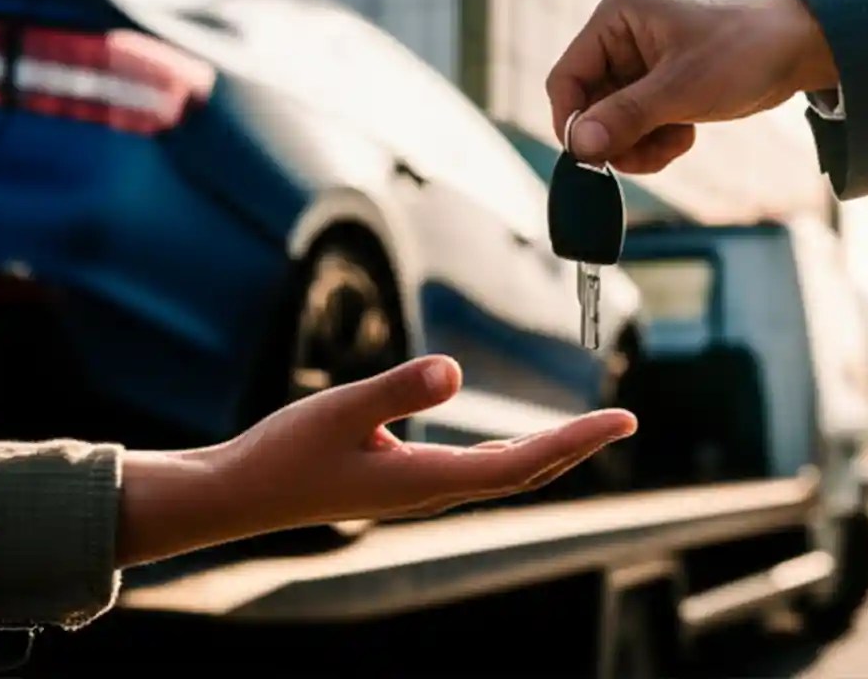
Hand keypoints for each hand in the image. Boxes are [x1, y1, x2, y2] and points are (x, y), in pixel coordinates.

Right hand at [117, 355, 636, 566]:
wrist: (243, 496)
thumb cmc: (285, 453)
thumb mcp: (340, 411)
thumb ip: (395, 389)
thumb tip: (454, 372)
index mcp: (428, 480)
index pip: (522, 465)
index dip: (576, 442)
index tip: (622, 421)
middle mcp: (434, 493)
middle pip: (526, 475)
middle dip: (578, 448)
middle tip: (625, 422)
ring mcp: (421, 492)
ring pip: (505, 478)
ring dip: (551, 455)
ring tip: (589, 432)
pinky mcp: (405, 484)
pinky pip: (477, 474)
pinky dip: (513, 460)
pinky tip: (517, 452)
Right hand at [547, 0, 837, 172]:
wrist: (795, 52)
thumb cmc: (741, 51)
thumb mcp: (680, 88)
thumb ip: (625, 117)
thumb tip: (580, 146)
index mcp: (614, 24)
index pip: (566, 80)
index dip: (573, 122)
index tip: (591, 157)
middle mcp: (619, 45)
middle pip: (588, 110)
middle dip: (618, 140)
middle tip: (649, 153)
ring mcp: (637, 72)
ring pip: (612, 129)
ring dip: (640, 147)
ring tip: (676, 140)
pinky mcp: (657, 95)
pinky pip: (637, 133)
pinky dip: (658, 144)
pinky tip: (687, 134)